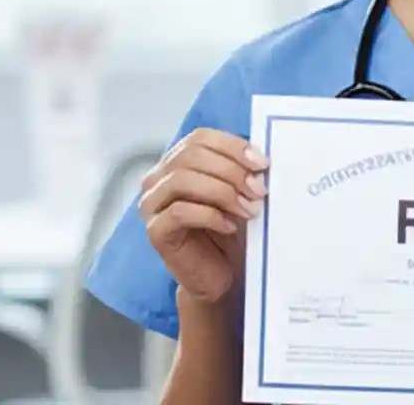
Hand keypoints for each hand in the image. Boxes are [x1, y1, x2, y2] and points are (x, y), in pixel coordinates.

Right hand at [139, 127, 268, 304]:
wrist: (218, 275)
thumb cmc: (229, 230)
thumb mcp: (238, 193)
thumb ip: (241, 170)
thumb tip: (258, 158)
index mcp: (177, 161)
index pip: (200, 138)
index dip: (232, 146)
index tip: (262, 164)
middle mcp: (158, 178)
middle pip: (191, 156)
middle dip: (231, 171)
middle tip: (258, 190)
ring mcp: (152, 204)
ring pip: (182, 180)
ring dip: (222, 192)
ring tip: (248, 209)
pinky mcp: (155, 231)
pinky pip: (180, 212)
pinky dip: (210, 215)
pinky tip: (229, 226)